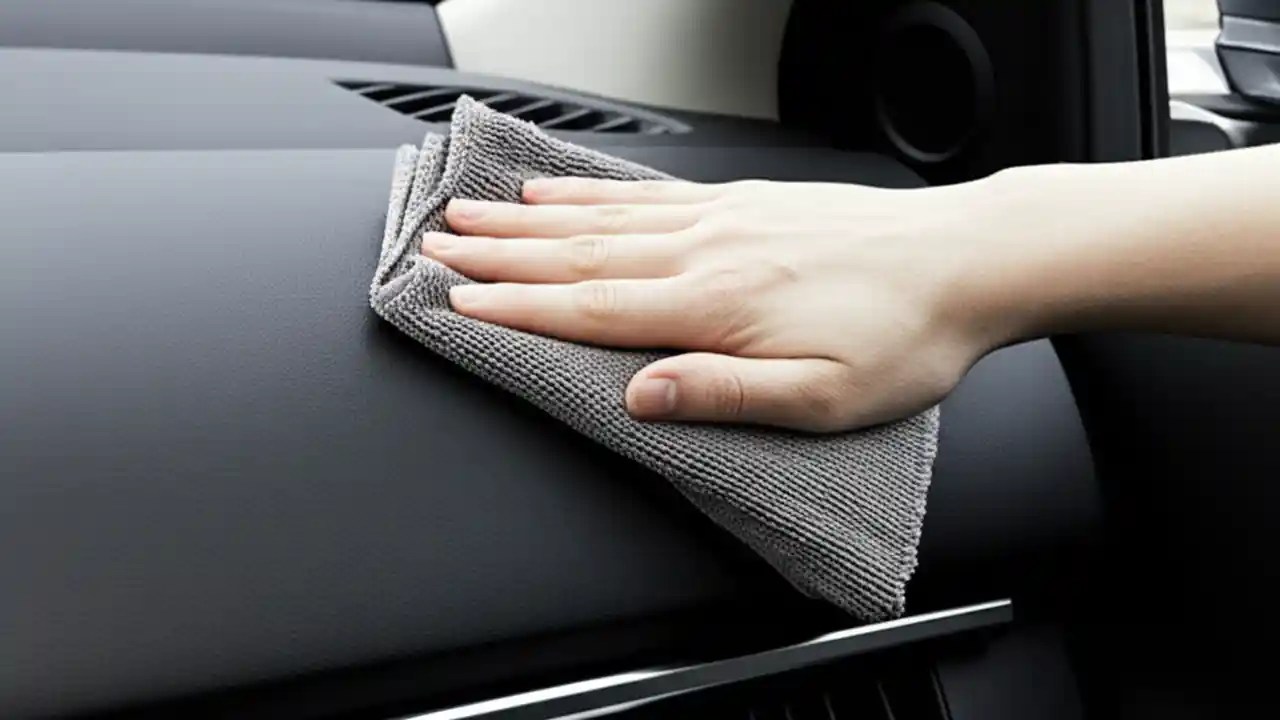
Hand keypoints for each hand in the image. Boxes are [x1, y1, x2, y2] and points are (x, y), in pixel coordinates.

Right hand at [422, 177, 1001, 431]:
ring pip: (600, 219)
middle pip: (578, 256)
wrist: (964, 260)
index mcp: (715, 305)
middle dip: (499, 255)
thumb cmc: (903, 335)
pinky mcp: (739, 201)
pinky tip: (559, 189)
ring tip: (473, 213)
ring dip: (528, 220)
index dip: (516, 309)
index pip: (591, 309)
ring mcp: (719, 218)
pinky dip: (589, 192)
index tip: (457, 301)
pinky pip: (644, 194)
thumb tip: (640, 398)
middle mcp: (704, 250)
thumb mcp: (823, 397)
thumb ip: (724, 394)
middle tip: (435, 248)